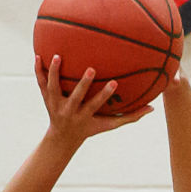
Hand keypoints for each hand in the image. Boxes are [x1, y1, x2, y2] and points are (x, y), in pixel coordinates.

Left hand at [35, 55, 153, 143]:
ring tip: (57, 56)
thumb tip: (152, 108)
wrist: (63, 136)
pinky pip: (40, 83)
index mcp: (84, 116)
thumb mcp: (109, 125)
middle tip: (91, 69)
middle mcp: (69, 111)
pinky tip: (38, 55)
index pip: (95, 105)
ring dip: (54, 72)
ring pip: (53, 87)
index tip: (114, 82)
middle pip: (75, 97)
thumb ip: (129, 117)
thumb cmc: (90, 128)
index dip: (104, 95)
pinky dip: (38, 70)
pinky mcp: (46, 98)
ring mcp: (55, 104)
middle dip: (83, 84)